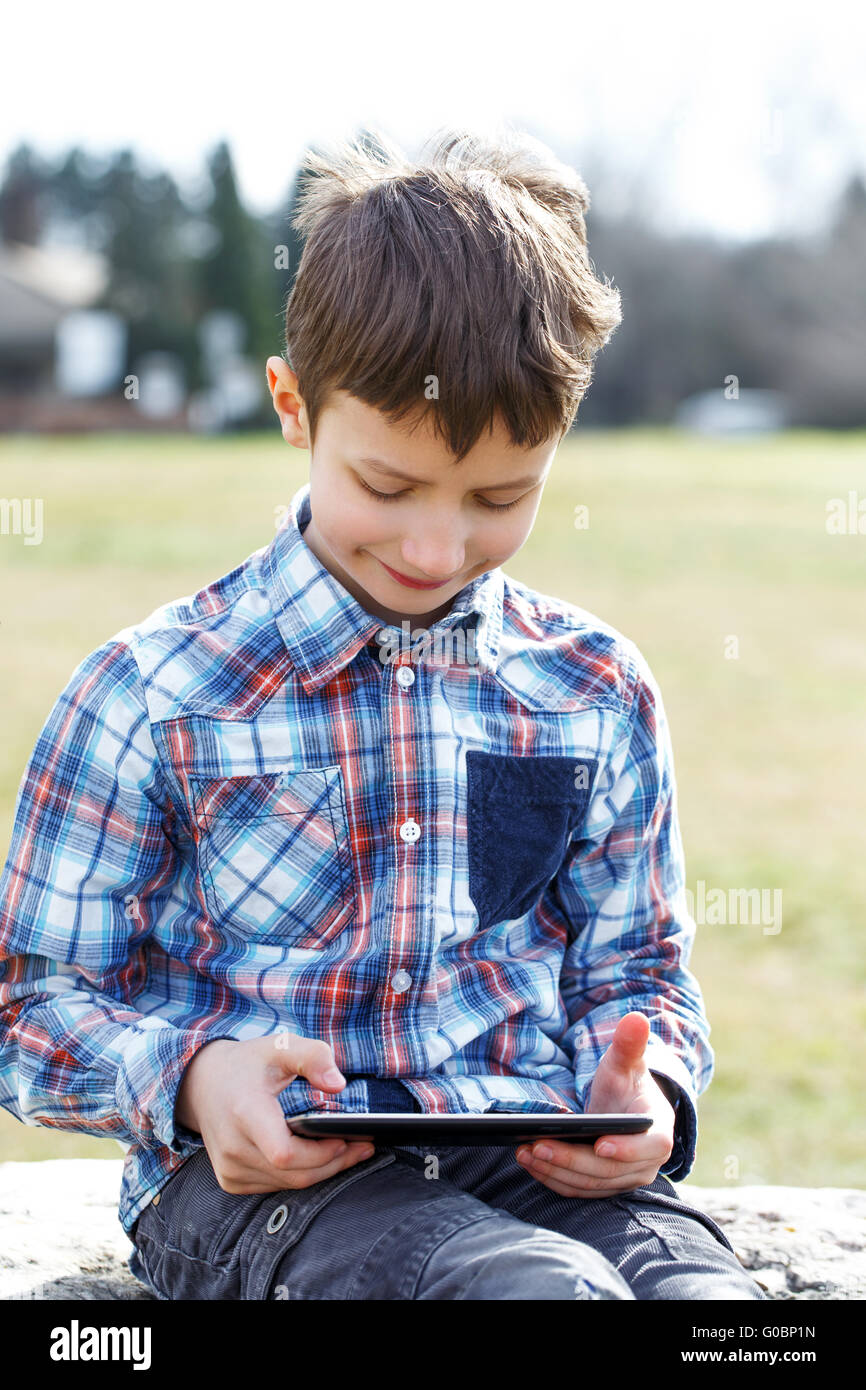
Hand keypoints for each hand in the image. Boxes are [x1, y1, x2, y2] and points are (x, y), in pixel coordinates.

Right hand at [174, 1033, 374, 1193]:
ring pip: (288, 1184)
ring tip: (349, 1151)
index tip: (347, 1138)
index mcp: (245, 1113)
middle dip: (334, 1162)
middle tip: (362, 1146)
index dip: (321, 1153)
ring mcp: (229, 1169)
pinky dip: (300, 1175)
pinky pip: (276, 1186)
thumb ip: (313, 1057)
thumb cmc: (247, 1064)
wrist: (202, 1084)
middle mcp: (233, 1147)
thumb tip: (339, 1085)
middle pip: (294, 1173)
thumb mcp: (280, 1046)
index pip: (285, 1153)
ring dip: (322, 1171)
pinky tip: (318, 1160)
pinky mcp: (231, 1180)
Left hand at [515, 1012, 675, 1197]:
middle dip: (571, 1159)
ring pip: (589, 1183)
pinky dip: (553, 1178)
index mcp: (658, 1132)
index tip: (599, 1144)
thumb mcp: (625, 1062)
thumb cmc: (625, 1083)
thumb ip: (630, 1044)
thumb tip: (637, 1018)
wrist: (623, 1108)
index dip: (626, 1149)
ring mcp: (624, 1179)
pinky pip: (578, 1189)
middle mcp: (645, 1163)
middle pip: (608, 1170)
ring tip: (524, 1152)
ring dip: (555, 1170)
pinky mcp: (603, 1187)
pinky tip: (530, 1162)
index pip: (648, 1146)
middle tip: (537, 1144)